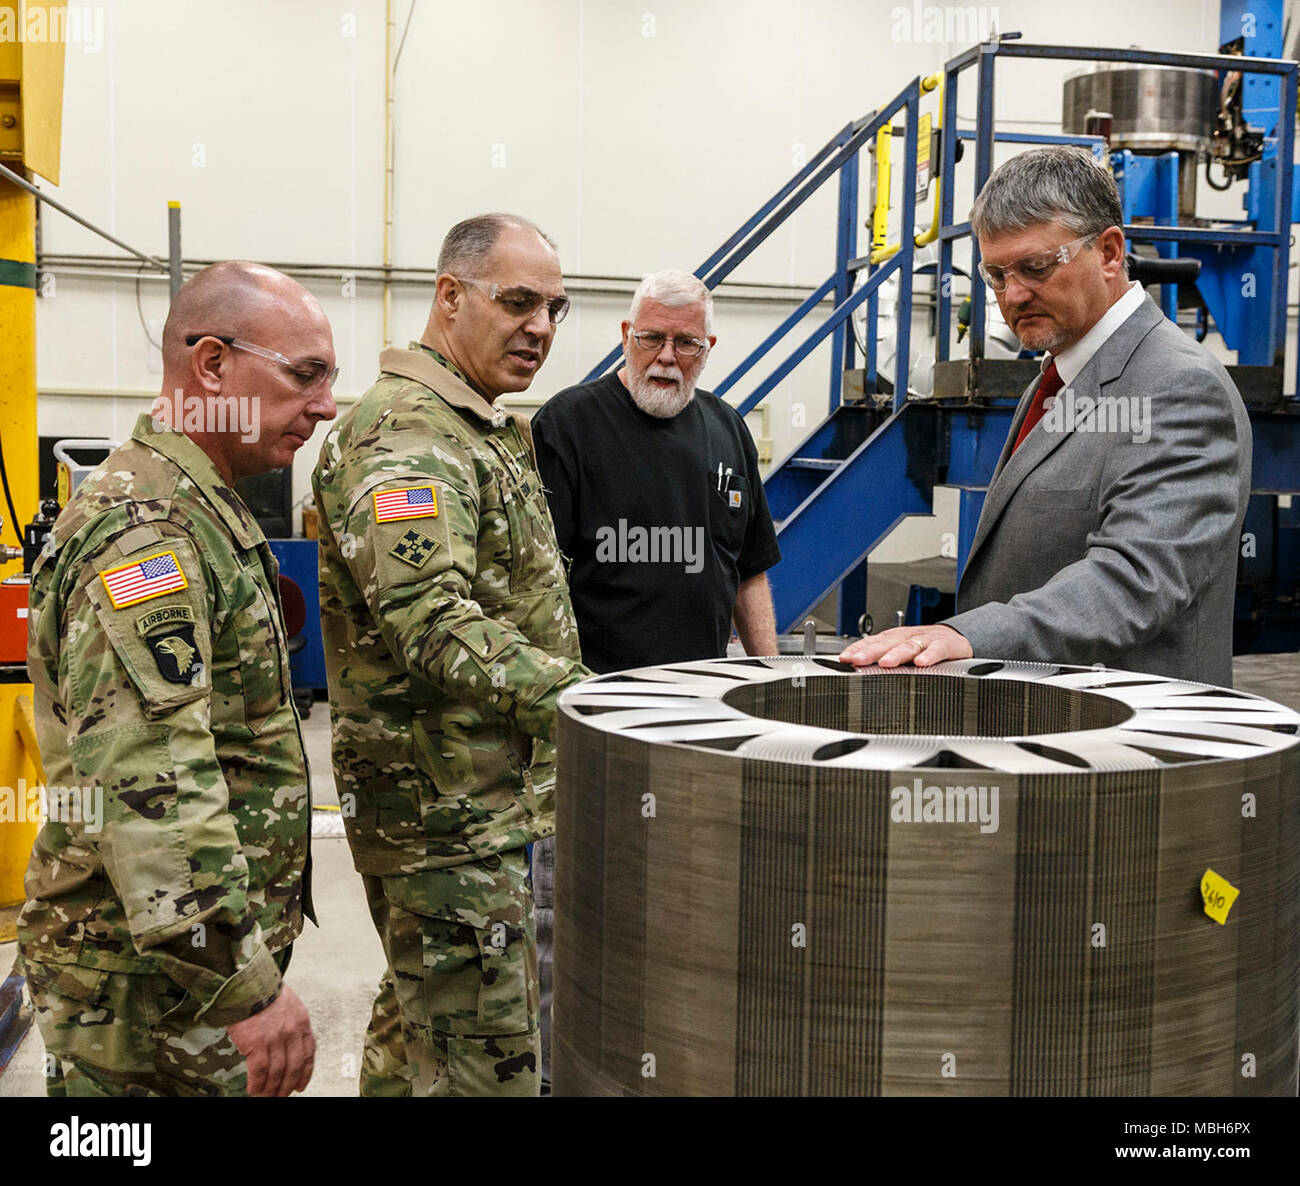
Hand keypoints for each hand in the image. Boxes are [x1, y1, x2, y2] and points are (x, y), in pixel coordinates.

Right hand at [227, 984, 314, 1096]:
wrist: (249, 984)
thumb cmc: (265, 992)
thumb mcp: (289, 1004)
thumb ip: (291, 1024)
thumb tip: (287, 1044)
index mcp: (302, 1022)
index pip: (308, 1054)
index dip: (305, 1073)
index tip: (301, 1086)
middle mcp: (292, 1032)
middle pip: (293, 1067)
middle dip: (287, 1086)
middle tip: (281, 1096)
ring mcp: (275, 1038)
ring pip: (277, 1072)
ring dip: (271, 1089)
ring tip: (265, 1097)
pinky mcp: (257, 1043)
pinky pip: (260, 1071)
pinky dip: (257, 1084)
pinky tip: (253, 1090)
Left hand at [839, 624, 972, 668]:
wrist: (956, 639)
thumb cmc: (924, 648)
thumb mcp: (902, 653)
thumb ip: (882, 661)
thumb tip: (856, 672)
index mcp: (894, 639)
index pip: (872, 642)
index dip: (857, 649)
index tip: (844, 659)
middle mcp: (907, 637)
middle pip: (887, 643)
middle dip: (870, 651)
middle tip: (857, 660)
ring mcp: (926, 639)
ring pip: (909, 645)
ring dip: (896, 654)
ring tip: (885, 663)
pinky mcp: (945, 645)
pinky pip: (937, 650)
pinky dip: (929, 655)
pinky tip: (921, 663)